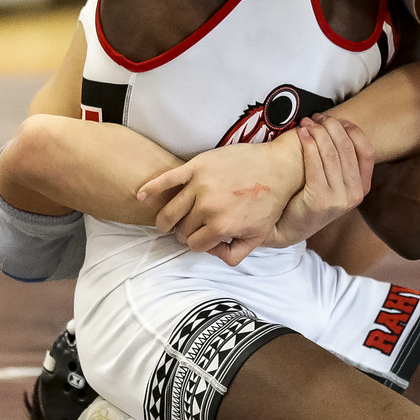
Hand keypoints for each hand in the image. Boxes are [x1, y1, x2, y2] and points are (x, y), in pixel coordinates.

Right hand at [135, 131, 303, 265]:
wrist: (279, 167)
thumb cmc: (270, 202)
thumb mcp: (258, 236)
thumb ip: (234, 254)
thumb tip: (212, 254)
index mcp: (222, 226)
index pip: (193, 245)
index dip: (196, 244)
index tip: (199, 240)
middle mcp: (208, 206)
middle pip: (181, 229)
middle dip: (183, 232)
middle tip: (187, 229)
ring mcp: (201, 184)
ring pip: (170, 211)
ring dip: (166, 220)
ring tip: (166, 223)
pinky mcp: (198, 165)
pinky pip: (168, 178)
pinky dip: (151, 188)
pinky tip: (140, 195)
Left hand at [265, 116, 374, 248]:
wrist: (288, 228)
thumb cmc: (309, 199)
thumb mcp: (334, 183)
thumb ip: (341, 163)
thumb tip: (337, 126)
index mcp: (362, 188)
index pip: (367, 151)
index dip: (353, 131)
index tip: (338, 119)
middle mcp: (355, 194)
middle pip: (347, 149)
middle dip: (331, 127)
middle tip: (317, 116)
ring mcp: (339, 199)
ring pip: (331, 154)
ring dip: (318, 132)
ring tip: (306, 122)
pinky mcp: (320, 200)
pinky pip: (315, 164)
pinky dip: (309, 144)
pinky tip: (301, 134)